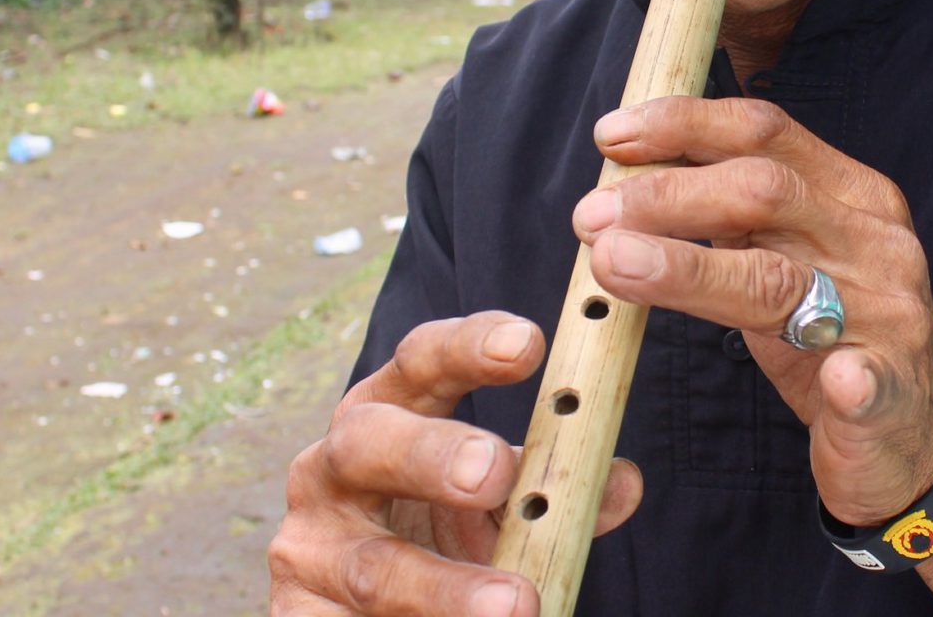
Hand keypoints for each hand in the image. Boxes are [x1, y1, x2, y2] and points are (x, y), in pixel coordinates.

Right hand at [270, 312, 644, 614]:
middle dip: (432, 454)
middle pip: (368, 442)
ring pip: (373, 566)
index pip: (418, 362)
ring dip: (446, 587)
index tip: (528, 342)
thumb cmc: (439, 536)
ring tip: (517, 603)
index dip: (467, 346)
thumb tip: (623, 483)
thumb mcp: (496, 507)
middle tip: (495, 473)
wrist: (366, 612)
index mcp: (385, 414)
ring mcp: (309, 549)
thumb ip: (554, 490)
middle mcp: (333, 469)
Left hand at [571, 98, 932, 525]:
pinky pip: (869, 380)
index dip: (684, 126)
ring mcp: (889, 317)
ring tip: (614, 262)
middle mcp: (875, 242)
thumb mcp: (781, 255)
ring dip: (693, 269)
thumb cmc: (829, 333)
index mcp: (850, 195)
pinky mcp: (891, 394)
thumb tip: (628, 177)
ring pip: (786, 281)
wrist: (911, 433)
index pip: (765, 133)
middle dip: (667, 196)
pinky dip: (848, 379)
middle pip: (765, 193)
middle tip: (590, 215)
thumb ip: (726, 214)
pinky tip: (830, 381)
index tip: (610, 135)